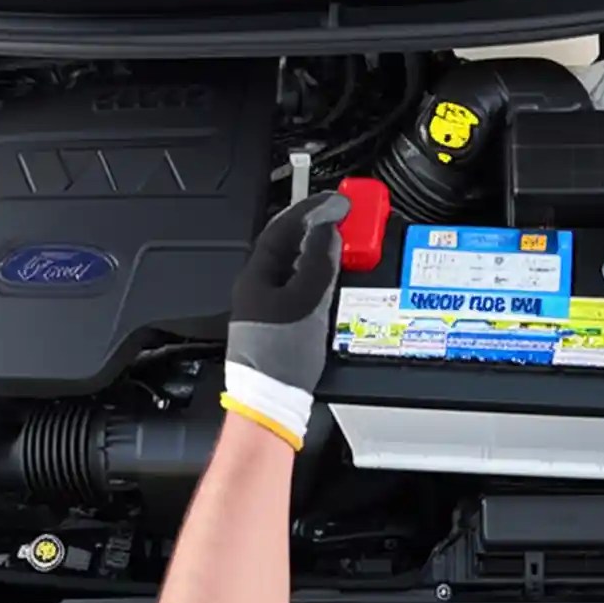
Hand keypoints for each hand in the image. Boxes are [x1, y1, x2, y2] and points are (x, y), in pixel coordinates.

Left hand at [222, 193, 349, 450]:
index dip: (314, 209)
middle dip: (317, 225)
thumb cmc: (279, 357)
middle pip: (288, 242)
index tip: (340, 201)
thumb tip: (327, 232)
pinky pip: (300, 282)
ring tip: (345, 238)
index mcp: (257, 275)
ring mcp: (268, 302)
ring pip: (295, 262)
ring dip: (320, 247)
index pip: (285, 228)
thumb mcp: (305, 303)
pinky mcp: (281, 319)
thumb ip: (318, 264)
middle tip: (346, 215)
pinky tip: (334, 273)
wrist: (270, 401)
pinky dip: (319, 271)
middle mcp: (259, 285)